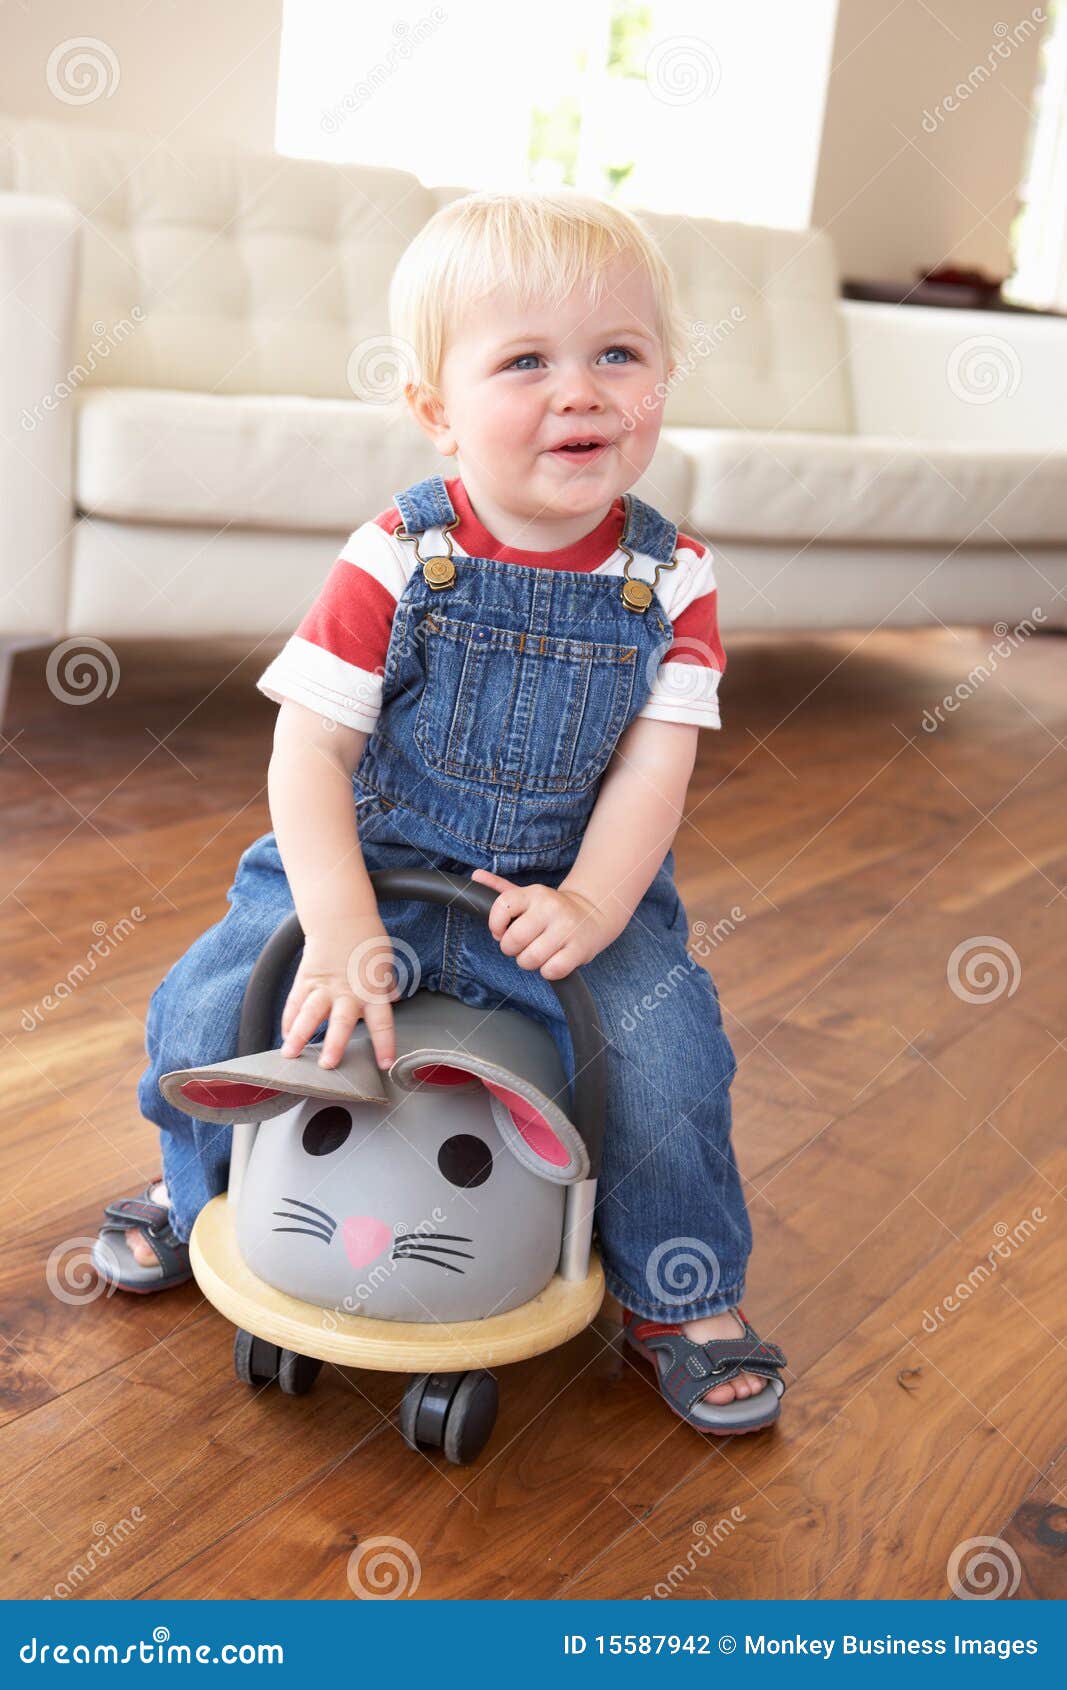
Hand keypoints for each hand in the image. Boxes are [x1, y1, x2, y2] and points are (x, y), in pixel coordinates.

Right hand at [280, 919, 397, 1070]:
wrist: (341, 916)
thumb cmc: (366, 939)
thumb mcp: (383, 963)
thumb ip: (386, 984)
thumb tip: (393, 997)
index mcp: (372, 991)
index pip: (382, 1022)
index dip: (384, 1044)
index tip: (384, 1063)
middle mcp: (348, 992)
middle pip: (341, 1022)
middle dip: (334, 1044)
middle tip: (327, 1065)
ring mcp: (324, 986)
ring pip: (310, 1014)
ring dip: (299, 1036)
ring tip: (290, 1055)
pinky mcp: (306, 979)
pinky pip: (295, 1002)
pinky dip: (289, 1020)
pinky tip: (285, 1035)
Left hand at [468, 869, 614, 979]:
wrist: (593, 914)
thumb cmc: (551, 910)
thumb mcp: (528, 896)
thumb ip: (500, 889)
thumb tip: (475, 876)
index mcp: (534, 893)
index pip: (502, 906)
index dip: (495, 925)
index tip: (500, 931)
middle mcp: (550, 908)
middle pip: (513, 940)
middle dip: (512, 950)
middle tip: (522, 946)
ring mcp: (567, 929)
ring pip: (530, 959)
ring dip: (529, 962)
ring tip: (539, 952)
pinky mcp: (579, 949)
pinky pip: (551, 971)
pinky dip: (548, 971)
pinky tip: (553, 960)